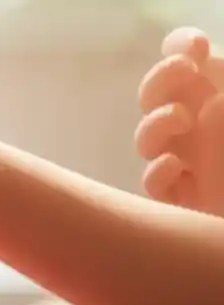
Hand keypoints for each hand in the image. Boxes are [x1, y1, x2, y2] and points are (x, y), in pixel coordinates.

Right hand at [136, 27, 223, 214]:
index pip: (186, 60)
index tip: (193, 46)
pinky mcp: (182, 199)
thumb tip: (205, 98)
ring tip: (181, 118)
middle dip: (161, 78)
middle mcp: (197, 125)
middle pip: (154, 95)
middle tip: (183, 68)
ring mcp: (187, 161)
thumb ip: (222, 95)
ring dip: (156, 123)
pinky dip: (159, 172)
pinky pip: (154, 184)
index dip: (181, 47)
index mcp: (215, 94)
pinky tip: (177, 165)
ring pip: (147, 139)